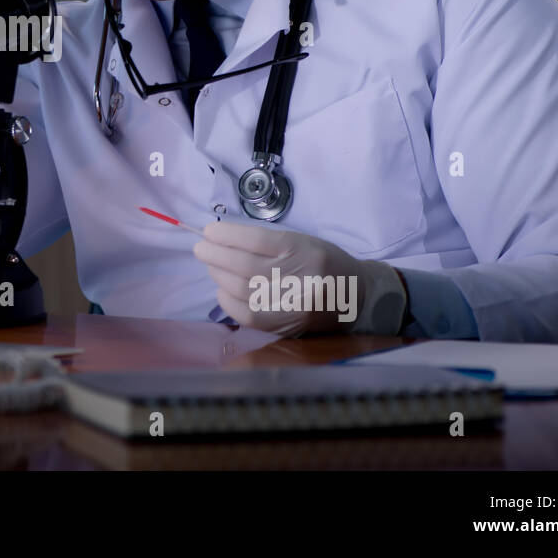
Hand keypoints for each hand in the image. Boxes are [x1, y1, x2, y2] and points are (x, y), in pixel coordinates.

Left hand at [193, 222, 406, 336]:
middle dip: (216, 255)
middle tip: (200, 248)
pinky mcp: (287, 326)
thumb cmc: (324, 262)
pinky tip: (222, 290)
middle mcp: (300, 278)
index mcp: (304, 250)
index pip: (257, 241)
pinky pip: (247, 315)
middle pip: (245, 266)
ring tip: (211, 266)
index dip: (227, 235)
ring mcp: (293, 305)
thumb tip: (222, 239)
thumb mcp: (303, 241)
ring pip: (243, 290)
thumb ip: (267, 241)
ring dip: (219, 276)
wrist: (357, 296)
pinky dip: (228, 301)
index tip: (209, 231)